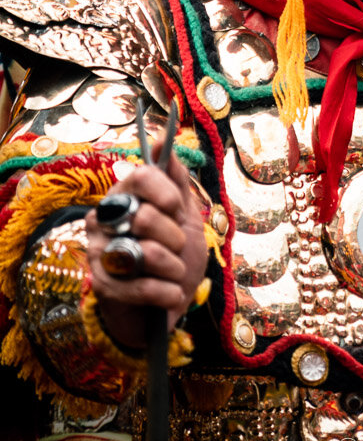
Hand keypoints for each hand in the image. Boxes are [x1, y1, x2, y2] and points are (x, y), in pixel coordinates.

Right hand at [85, 138, 207, 349]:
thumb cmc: (175, 254)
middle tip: (178, 247)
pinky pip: (141, 286)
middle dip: (175, 237)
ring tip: (175, 273)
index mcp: (125, 196)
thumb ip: (176, 180)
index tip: (177, 208)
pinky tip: (172, 294)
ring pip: (145, 253)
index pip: (140, 176)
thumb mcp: (185, 215)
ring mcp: (98, 252)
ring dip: (174, 267)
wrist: (166, 302)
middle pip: (145, 217)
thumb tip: (163, 138)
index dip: (165, 192)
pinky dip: (167, 292)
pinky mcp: (101, 285)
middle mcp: (104, 219)